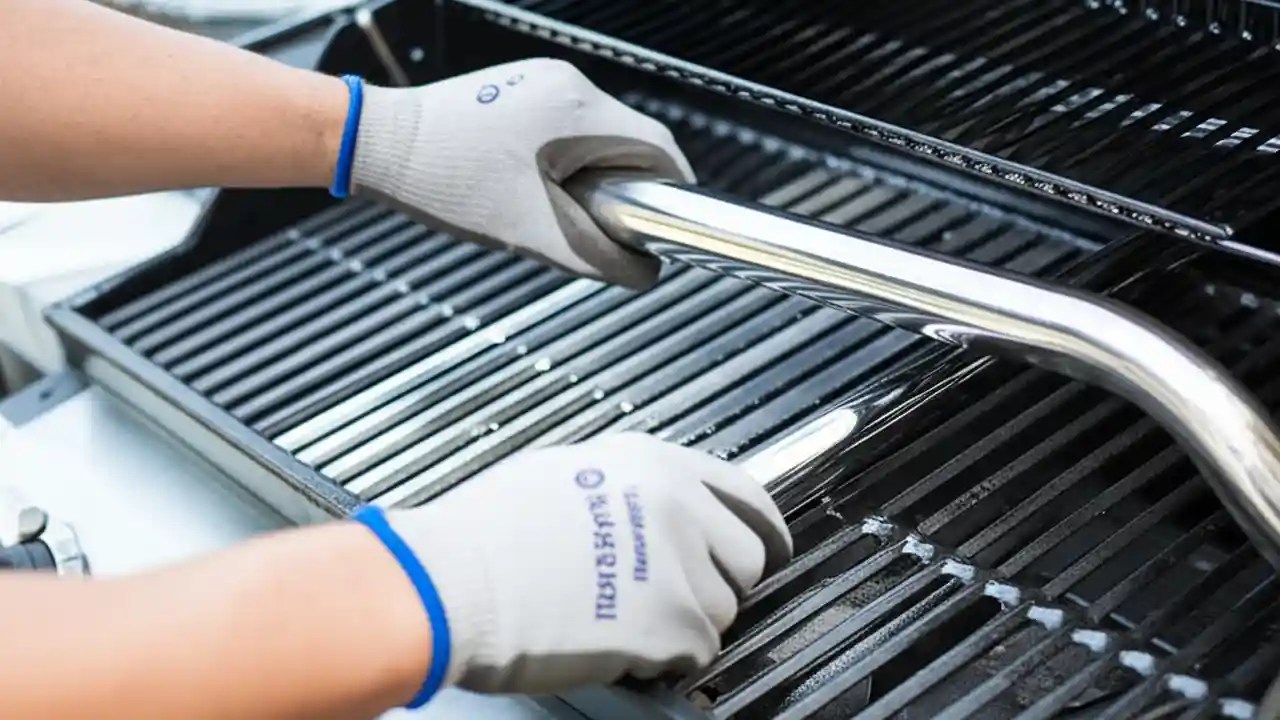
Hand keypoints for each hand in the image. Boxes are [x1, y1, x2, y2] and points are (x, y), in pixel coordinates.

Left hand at [351, 58, 694, 289]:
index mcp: (579, 111)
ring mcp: (544, 80)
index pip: (661, 148)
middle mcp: (568, 84)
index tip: (667, 226)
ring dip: (598, 174)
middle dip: (630, 187)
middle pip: (634, 140)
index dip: (673, 192)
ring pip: (602, 135)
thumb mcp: (534, 236)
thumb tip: (646, 272)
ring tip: (562, 207)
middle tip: (607, 226)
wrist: (381, 144)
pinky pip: (570, 127)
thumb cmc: (447, 183)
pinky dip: (570, 159)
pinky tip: (537, 184)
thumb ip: (600, 258)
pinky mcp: (522, 88)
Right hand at [385, 433, 792, 694]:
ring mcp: (681, 567)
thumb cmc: (488, 530)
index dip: (761, 529)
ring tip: (627, 619)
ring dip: (687, 624)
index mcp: (657, 464)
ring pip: (723, 611)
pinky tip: (620, 644)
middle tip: (674, 595)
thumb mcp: (569, 472)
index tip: (767, 547)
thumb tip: (658, 508)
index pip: (749, 495)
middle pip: (748, 559)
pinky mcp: (672, 625)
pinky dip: (667, 659)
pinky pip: (697, 654)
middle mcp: (681, 508)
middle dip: (718, 581)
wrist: (453, 582)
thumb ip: (631, 486)